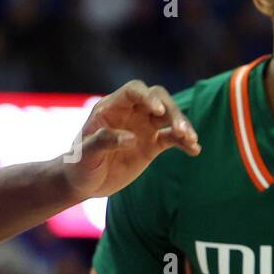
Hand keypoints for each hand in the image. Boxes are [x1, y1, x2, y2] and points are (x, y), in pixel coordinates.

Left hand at [60, 80, 200, 199]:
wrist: (84, 182)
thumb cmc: (79, 165)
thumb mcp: (85, 154)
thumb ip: (104, 141)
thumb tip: (131, 138)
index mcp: (111, 108)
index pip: (134, 91)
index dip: (147, 96)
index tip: (158, 111)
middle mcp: (130, 113)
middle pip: (158, 99)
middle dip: (172, 111)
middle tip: (180, 130)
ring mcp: (143, 128)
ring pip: (169, 117)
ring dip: (182, 126)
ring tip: (191, 140)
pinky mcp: (152, 145)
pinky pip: (172, 138)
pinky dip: (184, 142)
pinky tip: (194, 150)